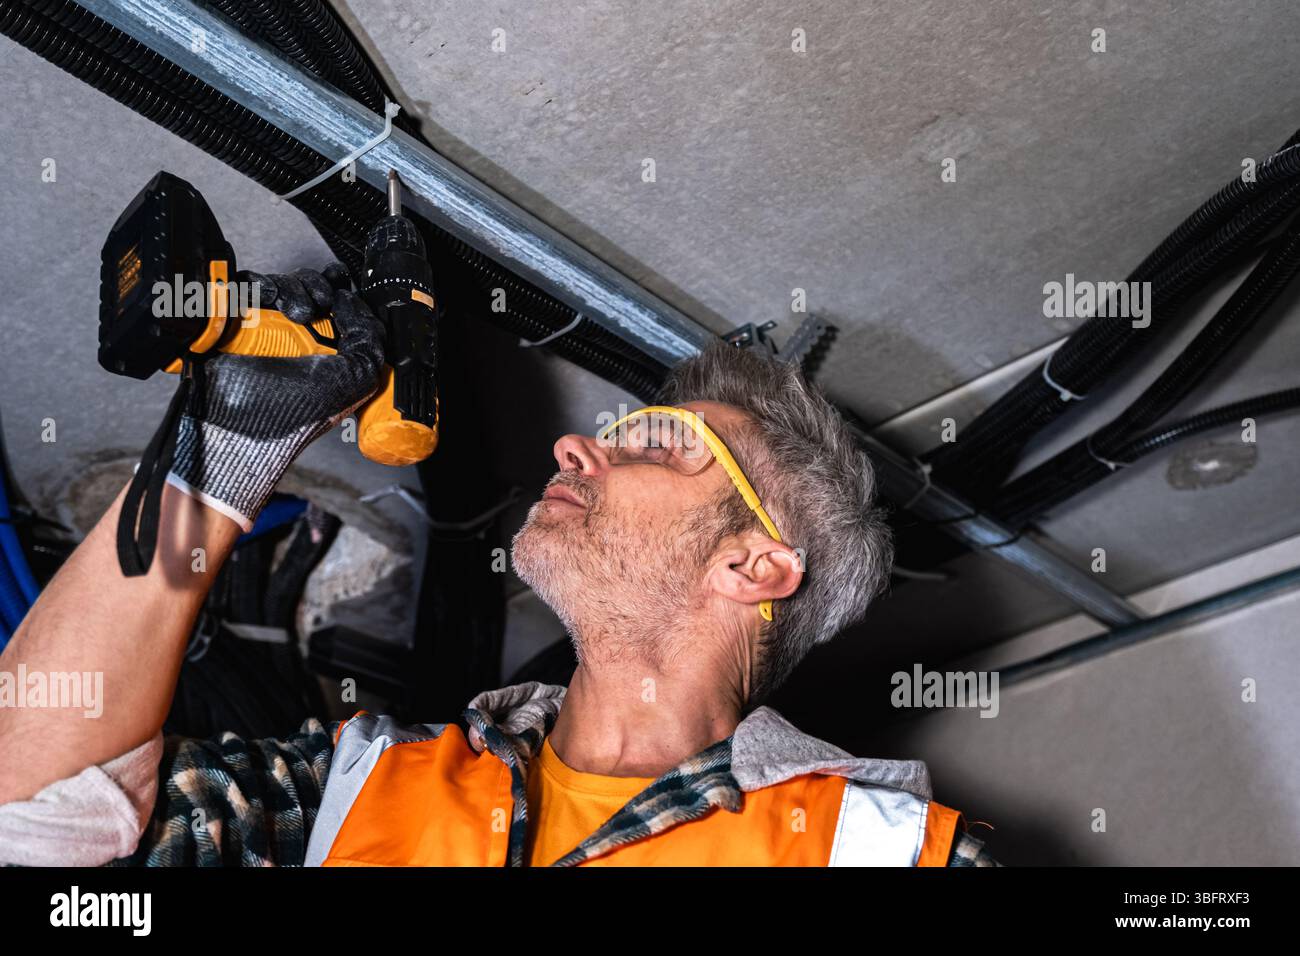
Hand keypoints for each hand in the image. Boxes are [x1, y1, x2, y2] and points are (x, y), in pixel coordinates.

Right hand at [166, 263, 384, 529]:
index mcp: (332, 357)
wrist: (230, 422)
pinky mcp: (238, 318)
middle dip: (326, 290)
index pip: (349, 315)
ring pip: (290, 284)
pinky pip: (252, 286)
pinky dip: (263, 284)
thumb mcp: (350, 384)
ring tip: (297, 311)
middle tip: (325, 303)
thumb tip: (362, 314)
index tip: (350, 297)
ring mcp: (269, 327)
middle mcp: (302, 340)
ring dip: (299, 289)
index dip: (354, 301)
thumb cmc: (290, 413)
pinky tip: (267, 296)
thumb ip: (370, 350)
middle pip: (320, 291)